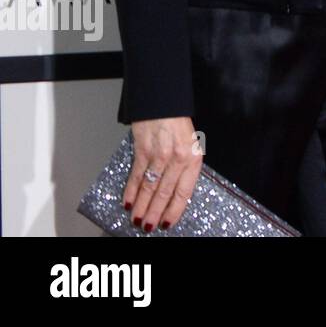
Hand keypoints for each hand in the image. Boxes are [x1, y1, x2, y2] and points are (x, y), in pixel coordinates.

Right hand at [123, 117, 203, 231]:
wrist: (164, 102)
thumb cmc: (178, 126)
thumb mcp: (190, 146)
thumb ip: (183, 168)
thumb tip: (174, 194)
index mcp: (193, 158)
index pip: (184, 191)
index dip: (175, 210)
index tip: (167, 223)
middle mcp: (177, 158)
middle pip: (165, 192)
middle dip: (155, 213)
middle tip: (147, 227)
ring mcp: (159, 154)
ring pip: (149, 187)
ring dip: (141, 206)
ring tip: (137, 220)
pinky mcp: (143, 150)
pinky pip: (136, 175)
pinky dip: (131, 191)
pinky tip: (128, 202)